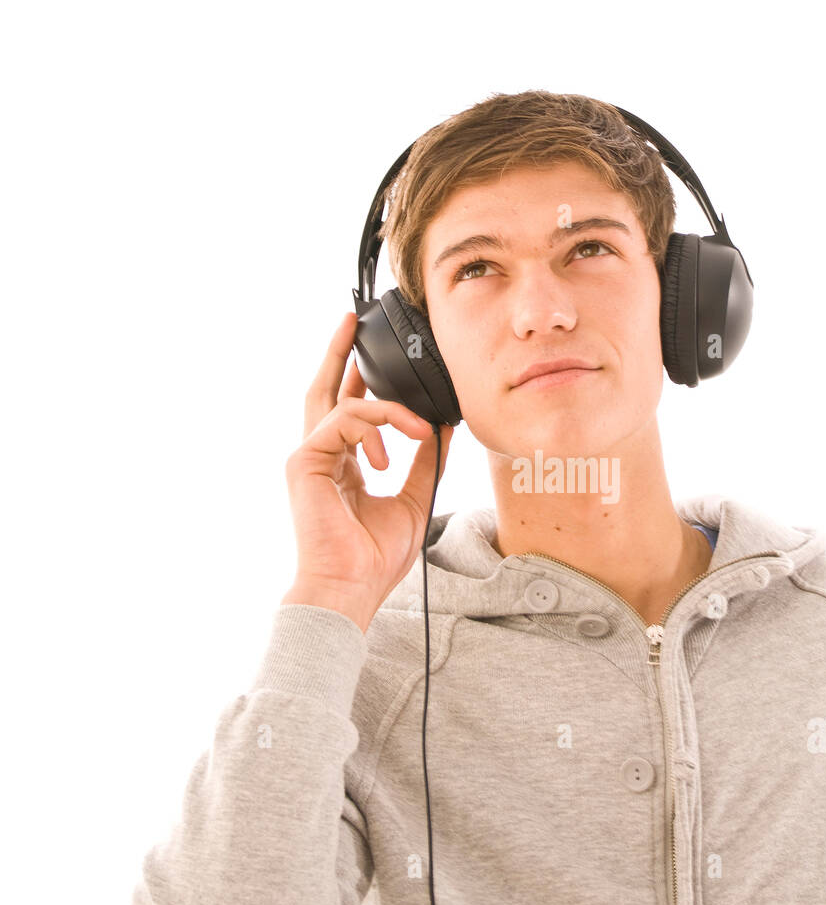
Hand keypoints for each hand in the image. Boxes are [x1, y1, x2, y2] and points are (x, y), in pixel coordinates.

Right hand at [281, 312, 455, 629]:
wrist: (351, 586)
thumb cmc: (375, 557)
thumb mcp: (415, 498)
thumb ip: (425, 460)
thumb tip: (443, 427)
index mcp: (342, 464)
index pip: (349, 410)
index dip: (361, 380)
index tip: (378, 356)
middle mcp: (321, 455)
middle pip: (326, 389)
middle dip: (339, 352)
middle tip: (351, 318)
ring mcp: (308, 456)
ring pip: (343, 403)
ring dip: (389, 408)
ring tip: (420, 430)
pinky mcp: (304, 461)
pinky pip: (341, 422)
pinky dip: (373, 429)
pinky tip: (389, 458)